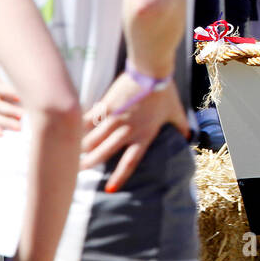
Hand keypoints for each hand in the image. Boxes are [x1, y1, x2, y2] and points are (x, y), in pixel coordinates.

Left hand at [0, 58, 22, 135]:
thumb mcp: (16, 87)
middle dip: (5, 123)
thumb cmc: (12, 70)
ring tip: (22, 115)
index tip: (1, 136)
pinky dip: (8, 93)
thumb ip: (20, 99)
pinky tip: (19, 95)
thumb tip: (35, 110)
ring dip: (8, 112)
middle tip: (20, 128)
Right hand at [80, 73, 190, 192]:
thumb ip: (181, 127)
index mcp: (144, 135)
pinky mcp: (106, 105)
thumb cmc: (165, 92)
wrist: (151, 71)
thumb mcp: (176, 112)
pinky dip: (79, 128)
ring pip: (93, 138)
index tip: (108, 189)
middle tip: (78, 172)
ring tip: (72, 156)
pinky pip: (89, 120)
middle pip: (105, 152)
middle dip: (90, 164)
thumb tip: (189, 138)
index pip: (130, 162)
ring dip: (82, 149)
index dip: (119, 177)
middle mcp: (128, 130)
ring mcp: (115, 118)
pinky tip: (70, 134)